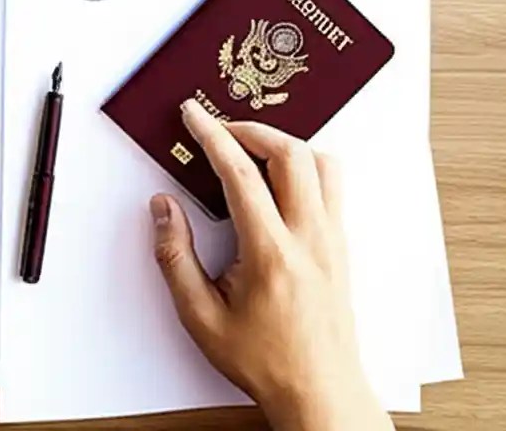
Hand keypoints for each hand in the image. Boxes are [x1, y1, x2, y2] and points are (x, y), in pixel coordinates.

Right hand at [150, 99, 392, 430]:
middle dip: (250, 128)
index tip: (194, 114)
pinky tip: (278, 180)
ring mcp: (333, 239)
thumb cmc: (264, 360)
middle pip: (291, 152)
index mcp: (271, 252)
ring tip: (250, 148)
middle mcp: (310, 237)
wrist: (319, 391)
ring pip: (322, 163)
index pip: (241, 172)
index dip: (212, 135)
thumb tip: (163, 209)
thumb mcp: (200, 316)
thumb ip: (175, 257)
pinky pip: (332, 186)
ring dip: (285, 144)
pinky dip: (305, 166)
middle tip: (219, 127)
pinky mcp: (342, 246)